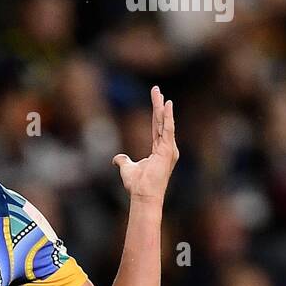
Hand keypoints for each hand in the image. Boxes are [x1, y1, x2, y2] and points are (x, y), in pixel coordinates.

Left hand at [112, 85, 178, 203]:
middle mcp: (166, 148)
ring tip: (160, 94)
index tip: (157, 98)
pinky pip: (167, 129)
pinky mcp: (167, 151)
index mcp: (159, 150)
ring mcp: (169, 149)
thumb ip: (123, 160)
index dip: (156, 112)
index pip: (156, 126)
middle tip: (156, 89)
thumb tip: (116, 158)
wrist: (143, 196)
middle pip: (161, 121)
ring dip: (162, 108)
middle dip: (158, 105)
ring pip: (164, 123)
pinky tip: (167, 105)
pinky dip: (168, 117)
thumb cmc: (137, 185)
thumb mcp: (127, 168)